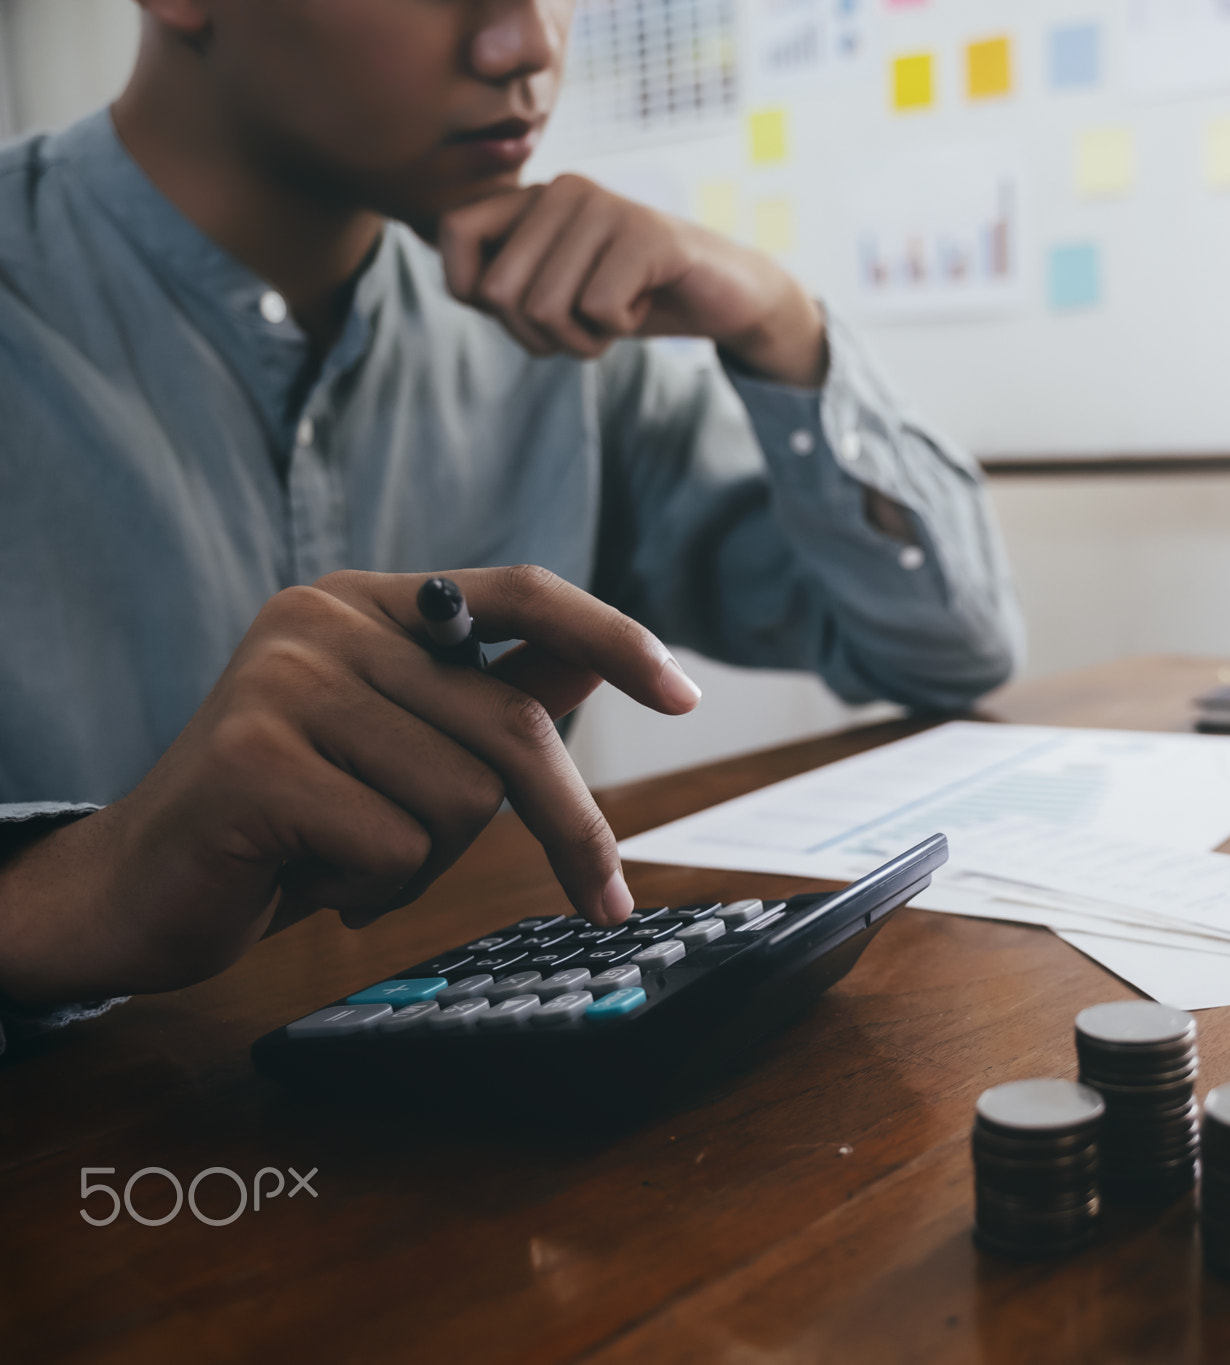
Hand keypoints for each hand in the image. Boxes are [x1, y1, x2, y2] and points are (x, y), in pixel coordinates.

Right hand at [0, 566, 699, 1007]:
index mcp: (369, 605)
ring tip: (349, 858)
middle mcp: (324, 621)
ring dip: (425, 863)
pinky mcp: (253, 758)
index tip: (686, 697)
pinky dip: (372, 888)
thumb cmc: (287, 821)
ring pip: (461, 798)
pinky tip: (307, 877)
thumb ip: (491, 698)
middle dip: (567, 827)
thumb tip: (600, 663)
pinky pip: (395, 845)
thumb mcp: (401, 750)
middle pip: (514, 726)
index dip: (614, 637)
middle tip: (606, 900)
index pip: (522, 593)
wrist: (136, 888)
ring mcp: (283, 681)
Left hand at [438, 175, 826, 384]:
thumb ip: (506, 279)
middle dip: (539, 335)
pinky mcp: (646, 234)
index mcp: (533, 194)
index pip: (452, 232)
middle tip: (584, 325)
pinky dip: (620, 329)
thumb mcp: (557, 290)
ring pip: (544, 308)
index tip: (526, 309)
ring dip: (582, 339)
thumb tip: (467, 286)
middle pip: (499, 291)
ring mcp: (606, 206)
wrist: (725, 296)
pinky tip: (646, 303)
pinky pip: (598, 310)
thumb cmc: (634, 297)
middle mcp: (563, 187)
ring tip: (616, 315)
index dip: (474, 291)